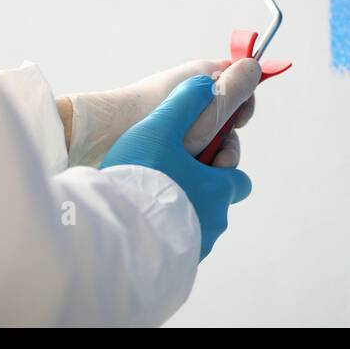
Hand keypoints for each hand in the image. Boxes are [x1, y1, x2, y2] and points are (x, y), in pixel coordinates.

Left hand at [60, 59, 257, 166]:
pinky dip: (195, 167)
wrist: (107, 135)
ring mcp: (179, 124)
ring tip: (199, 170)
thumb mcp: (207, 100)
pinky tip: (188, 176)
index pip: (238, 85)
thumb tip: (257, 65)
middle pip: (228, 120)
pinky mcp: (168, 145)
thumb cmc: (155, 114)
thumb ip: (237, 85)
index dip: (243, 103)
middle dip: (227, 141)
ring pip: (213, 142)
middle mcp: (192, 100)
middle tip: (218, 156)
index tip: (239, 119)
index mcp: (202, 79)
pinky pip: (194, 156)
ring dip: (212, 158)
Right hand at [99, 74, 256, 259]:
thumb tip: (208, 83)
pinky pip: (176, 244)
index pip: (238, 177)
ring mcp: (196, 248)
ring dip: (180, 209)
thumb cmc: (139, 177)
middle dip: (198, 187)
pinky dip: (164, 232)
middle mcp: (214, 222)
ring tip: (148, 197)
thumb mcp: (161, 126)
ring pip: (196, 222)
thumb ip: (187, 100)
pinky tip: (140, 220)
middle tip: (167, 173)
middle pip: (216, 200)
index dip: (221, 162)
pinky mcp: (174, 265)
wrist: (111, 233)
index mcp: (220, 190)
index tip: (196, 154)